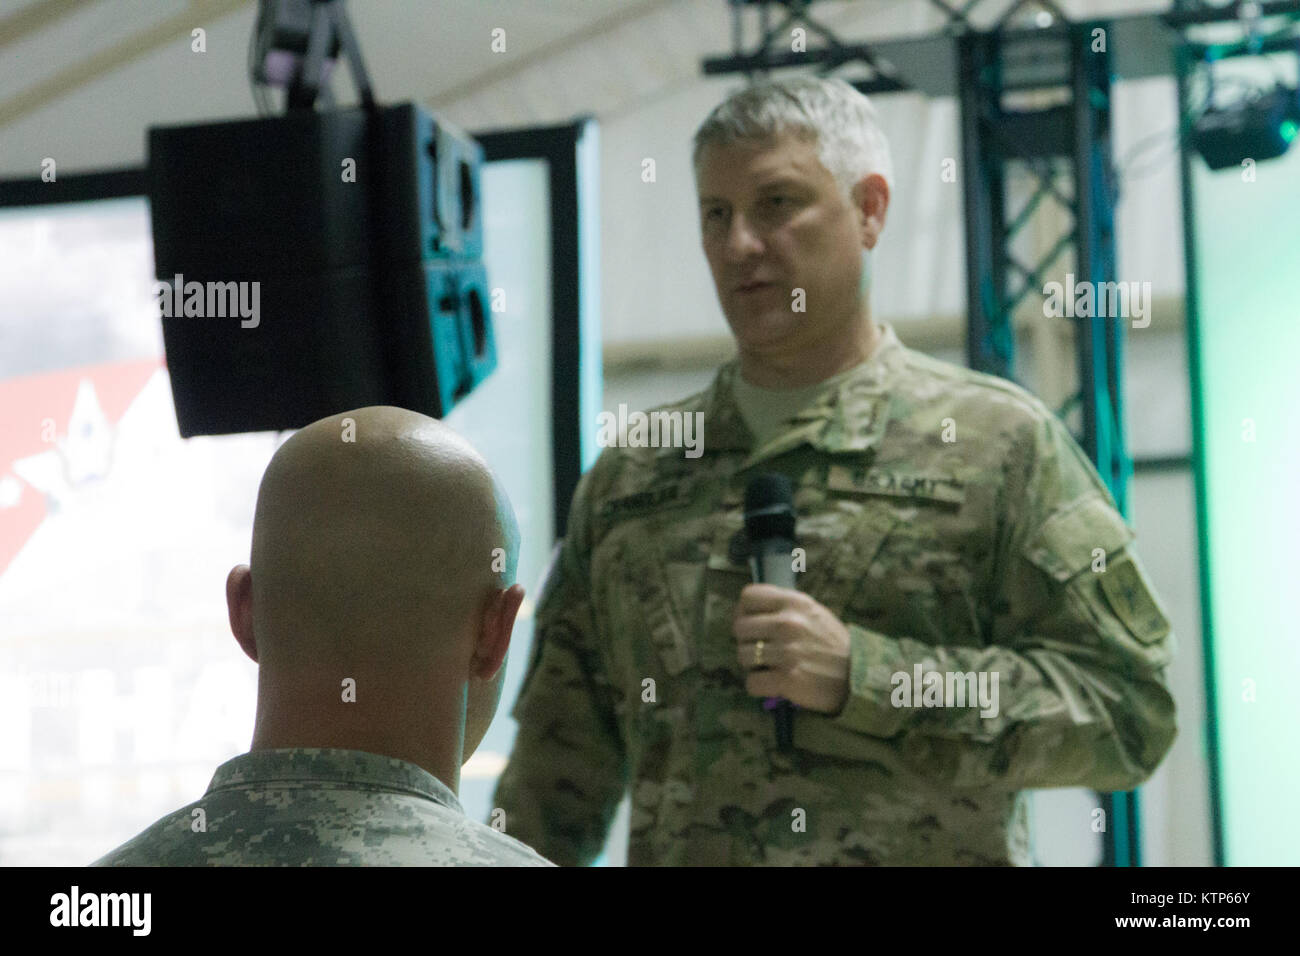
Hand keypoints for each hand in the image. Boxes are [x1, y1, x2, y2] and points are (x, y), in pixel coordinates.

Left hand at [731, 583, 850, 713]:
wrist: (859, 676)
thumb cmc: (833, 645)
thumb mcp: (813, 613)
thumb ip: (784, 606)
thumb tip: (748, 609)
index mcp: (794, 602)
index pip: (749, 596)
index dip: (744, 611)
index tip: (751, 623)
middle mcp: (788, 623)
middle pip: (739, 628)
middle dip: (747, 641)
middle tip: (761, 650)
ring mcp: (787, 651)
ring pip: (742, 655)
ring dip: (752, 665)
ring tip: (769, 667)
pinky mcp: (786, 679)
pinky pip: (751, 682)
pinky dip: (759, 686)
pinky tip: (773, 683)